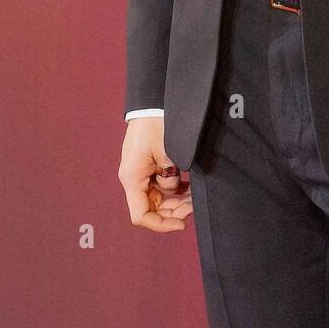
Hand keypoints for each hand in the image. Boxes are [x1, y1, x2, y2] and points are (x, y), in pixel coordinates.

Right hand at [119, 117, 193, 233]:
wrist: (152, 102)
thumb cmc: (156, 124)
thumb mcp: (168, 153)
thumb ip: (171, 178)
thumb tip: (175, 190)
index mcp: (133, 179)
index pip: (142, 216)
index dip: (161, 225)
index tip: (182, 223)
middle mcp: (134, 179)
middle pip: (152, 208)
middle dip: (174, 212)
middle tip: (194, 206)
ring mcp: (142, 173)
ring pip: (159, 198)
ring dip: (177, 201)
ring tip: (195, 196)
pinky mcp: (150, 166)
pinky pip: (162, 185)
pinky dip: (176, 189)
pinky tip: (190, 187)